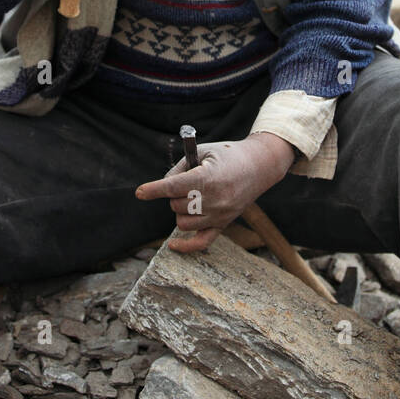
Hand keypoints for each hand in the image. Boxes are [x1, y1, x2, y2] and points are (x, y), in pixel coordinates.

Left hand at [135, 133, 295, 253]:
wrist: (259, 165)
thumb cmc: (227, 154)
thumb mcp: (202, 152)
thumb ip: (179, 169)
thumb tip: (161, 188)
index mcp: (208, 178)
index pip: (173, 187)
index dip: (154, 190)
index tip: (140, 192)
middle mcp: (215, 200)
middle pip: (176, 205)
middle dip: (174, 194)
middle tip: (187, 181)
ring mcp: (220, 215)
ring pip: (183, 223)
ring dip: (180, 210)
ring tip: (192, 196)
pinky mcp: (224, 224)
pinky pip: (201, 242)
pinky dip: (185, 246)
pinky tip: (173, 245)